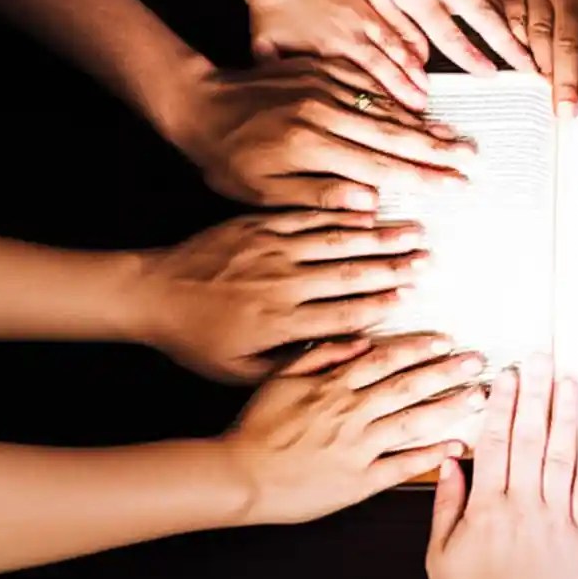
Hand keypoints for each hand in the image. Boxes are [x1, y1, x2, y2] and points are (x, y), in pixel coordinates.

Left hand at [133, 210, 426, 381]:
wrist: (150, 294)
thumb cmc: (196, 339)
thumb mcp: (240, 370)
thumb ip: (294, 367)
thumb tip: (341, 358)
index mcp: (279, 320)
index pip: (343, 312)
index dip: (382, 304)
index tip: (412, 297)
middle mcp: (281, 281)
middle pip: (349, 272)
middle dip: (394, 265)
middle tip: (427, 260)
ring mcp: (270, 246)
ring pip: (336, 239)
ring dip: (378, 236)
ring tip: (412, 231)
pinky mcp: (259, 223)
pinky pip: (307, 214)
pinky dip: (339, 211)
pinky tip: (368, 207)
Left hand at [167, 57, 472, 208]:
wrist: (195, 100)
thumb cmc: (224, 157)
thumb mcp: (263, 192)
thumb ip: (319, 196)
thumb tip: (370, 205)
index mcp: (311, 146)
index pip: (380, 166)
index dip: (423, 179)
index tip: (455, 188)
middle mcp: (324, 111)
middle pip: (393, 135)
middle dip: (438, 151)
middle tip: (474, 163)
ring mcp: (324, 85)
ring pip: (385, 108)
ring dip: (425, 126)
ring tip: (459, 140)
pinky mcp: (320, 69)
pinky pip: (368, 84)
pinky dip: (397, 98)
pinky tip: (422, 109)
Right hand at [224, 333, 487, 523]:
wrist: (238, 476)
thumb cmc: (256, 428)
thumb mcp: (281, 378)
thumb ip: (320, 354)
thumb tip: (358, 340)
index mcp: (333, 386)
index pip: (385, 360)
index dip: (419, 349)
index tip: (446, 341)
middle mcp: (351, 414)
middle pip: (408, 386)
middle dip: (446, 372)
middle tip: (478, 361)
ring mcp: (358, 448)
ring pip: (412, 421)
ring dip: (448, 407)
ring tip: (477, 396)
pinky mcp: (358, 481)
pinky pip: (401, 466)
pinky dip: (430, 456)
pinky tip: (456, 447)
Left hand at [247, 0, 428, 109]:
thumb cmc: (271, 15)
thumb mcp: (263, 49)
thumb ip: (274, 78)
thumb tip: (275, 107)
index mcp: (321, 52)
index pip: (352, 86)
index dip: (371, 105)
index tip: (386, 123)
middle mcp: (345, 38)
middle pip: (378, 69)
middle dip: (401, 91)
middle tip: (418, 110)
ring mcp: (360, 23)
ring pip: (391, 50)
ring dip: (410, 71)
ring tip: (425, 90)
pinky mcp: (368, 11)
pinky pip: (393, 31)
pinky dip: (409, 47)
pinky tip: (422, 61)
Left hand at [326, 0, 531, 73]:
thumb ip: (399, 31)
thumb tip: (417, 64)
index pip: (451, 35)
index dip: (472, 57)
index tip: (490, 74)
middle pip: (486, 18)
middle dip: (511, 46)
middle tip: (530, 67)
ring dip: (517, 26)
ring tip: (533, 48)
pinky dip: (510, 0)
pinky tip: (519, 16)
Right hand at [427, 357, 577, 578]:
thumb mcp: (440, 555)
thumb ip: (445, 505)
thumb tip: (449, 461)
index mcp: (486, 508)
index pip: (496, 442)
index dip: (503, 404)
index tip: (508, 374)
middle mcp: (523, 508)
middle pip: (530, 438)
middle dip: (535, 393)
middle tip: (542, 357)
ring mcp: (556, 520)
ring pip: (562, 455)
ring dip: (566, 412)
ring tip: (569, 378)